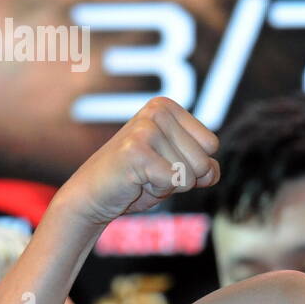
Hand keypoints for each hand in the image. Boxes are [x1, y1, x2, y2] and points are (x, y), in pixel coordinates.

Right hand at [55, 97, 219, 225]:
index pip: (211, 145)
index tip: (163, 162)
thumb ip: (203, 167)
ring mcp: (146, 128)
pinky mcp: (137, 150)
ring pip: (191, 173)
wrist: (92, 196)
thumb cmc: (137, 181)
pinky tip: (136, 182)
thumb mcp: (178, 169)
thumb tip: (212, 171)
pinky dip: (158, 191)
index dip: (192, 165)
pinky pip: (174, 181)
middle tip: (150, 172)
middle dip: (181, 177)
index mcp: (167, 107)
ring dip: (168, 185)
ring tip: (142, 176)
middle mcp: (157, 110)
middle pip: (204, 160)